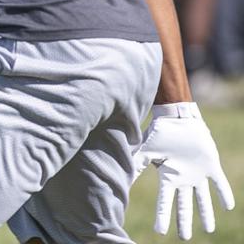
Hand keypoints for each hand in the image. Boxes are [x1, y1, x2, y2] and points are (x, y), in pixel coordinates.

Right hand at [133, 102, 234, 238]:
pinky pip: (219, 183)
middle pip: (184, 205)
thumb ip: (136, 166)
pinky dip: (224, 194)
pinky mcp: (211, 166)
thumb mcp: (145, 151)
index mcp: (167, 177)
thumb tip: (120, 178)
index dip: (163, 216)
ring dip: (206, 214)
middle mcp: (183, 178)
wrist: (176, 117)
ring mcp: (197, 173)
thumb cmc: (159, 133)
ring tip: (209, 229)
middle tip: (185, 238)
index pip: (164, 201)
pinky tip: (228, 206)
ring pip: (202, 198)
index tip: (160, 232)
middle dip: (184, 222)